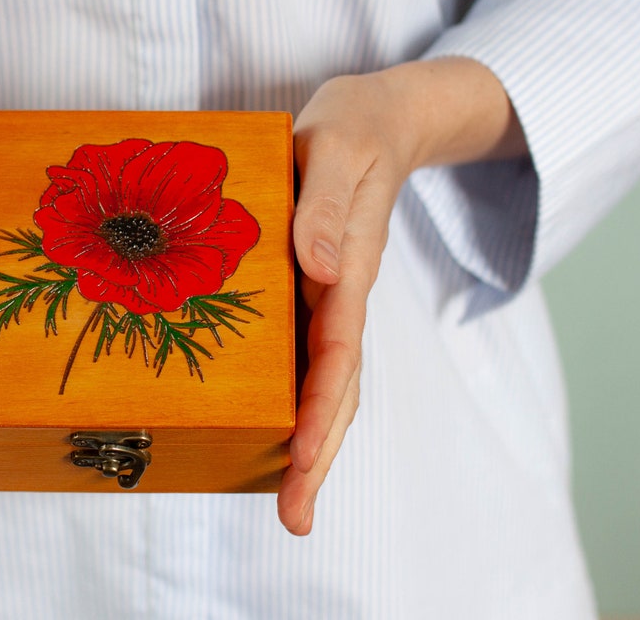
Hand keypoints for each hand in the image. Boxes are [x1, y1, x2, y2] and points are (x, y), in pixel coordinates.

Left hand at [278, 58, 525, 533]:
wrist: (373, 120)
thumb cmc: (353, 129)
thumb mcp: (339, 149)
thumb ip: (329, 205)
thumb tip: (325, 270)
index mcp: (351, 269)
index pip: (339, 352)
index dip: (320, 408)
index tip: (301, 457)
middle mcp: (339, 296)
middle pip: (337, 389)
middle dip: (318, 454)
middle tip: (295, 519)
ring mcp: (325, 300)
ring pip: (324, 385)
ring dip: (309, 444)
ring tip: (288, 503)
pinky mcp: (306, 295)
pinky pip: (303, 359)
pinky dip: (292, 404)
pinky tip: (266, 436)